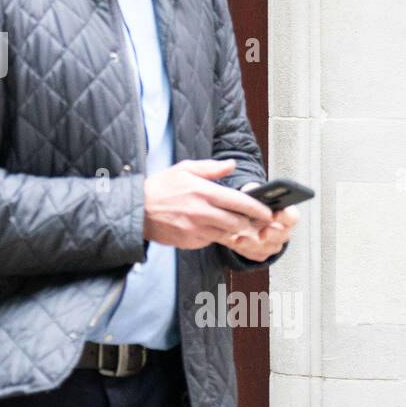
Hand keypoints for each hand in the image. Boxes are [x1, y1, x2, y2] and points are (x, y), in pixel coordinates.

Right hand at [143, 158, 276, 249]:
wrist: (137, 211)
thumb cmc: (160, 188)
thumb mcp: (184, 169)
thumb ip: (211, 168)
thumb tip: (232, 165)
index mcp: (203, 192)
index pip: (239, 202)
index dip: (258, 208)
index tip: (268, 211)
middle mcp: (202, 212)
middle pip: (238, 222)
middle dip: (251, 223)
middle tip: (258, 222)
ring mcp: (196, 229)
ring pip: (227, 234)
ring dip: (236, 231)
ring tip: (240, 226)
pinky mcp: (190, 241)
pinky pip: (212, 241)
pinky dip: (217, 236)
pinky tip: (215, 229)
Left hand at [228, 181, 300, 261]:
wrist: (242, 216)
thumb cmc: (253, 203)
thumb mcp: (254, 193)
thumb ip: (256, 191)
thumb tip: (253, 191)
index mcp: (286, 214)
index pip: (292, 217)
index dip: (285, 216)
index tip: (274, 214)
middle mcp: (283, 231)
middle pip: (283, 235)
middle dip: (273, 234)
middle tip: (263, 233)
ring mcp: (273, 244)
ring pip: (268, 248)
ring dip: (254, 245)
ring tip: (240, 239)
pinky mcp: (261, 253)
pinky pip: (255, 254)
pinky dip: (244, 250)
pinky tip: (234, 242)